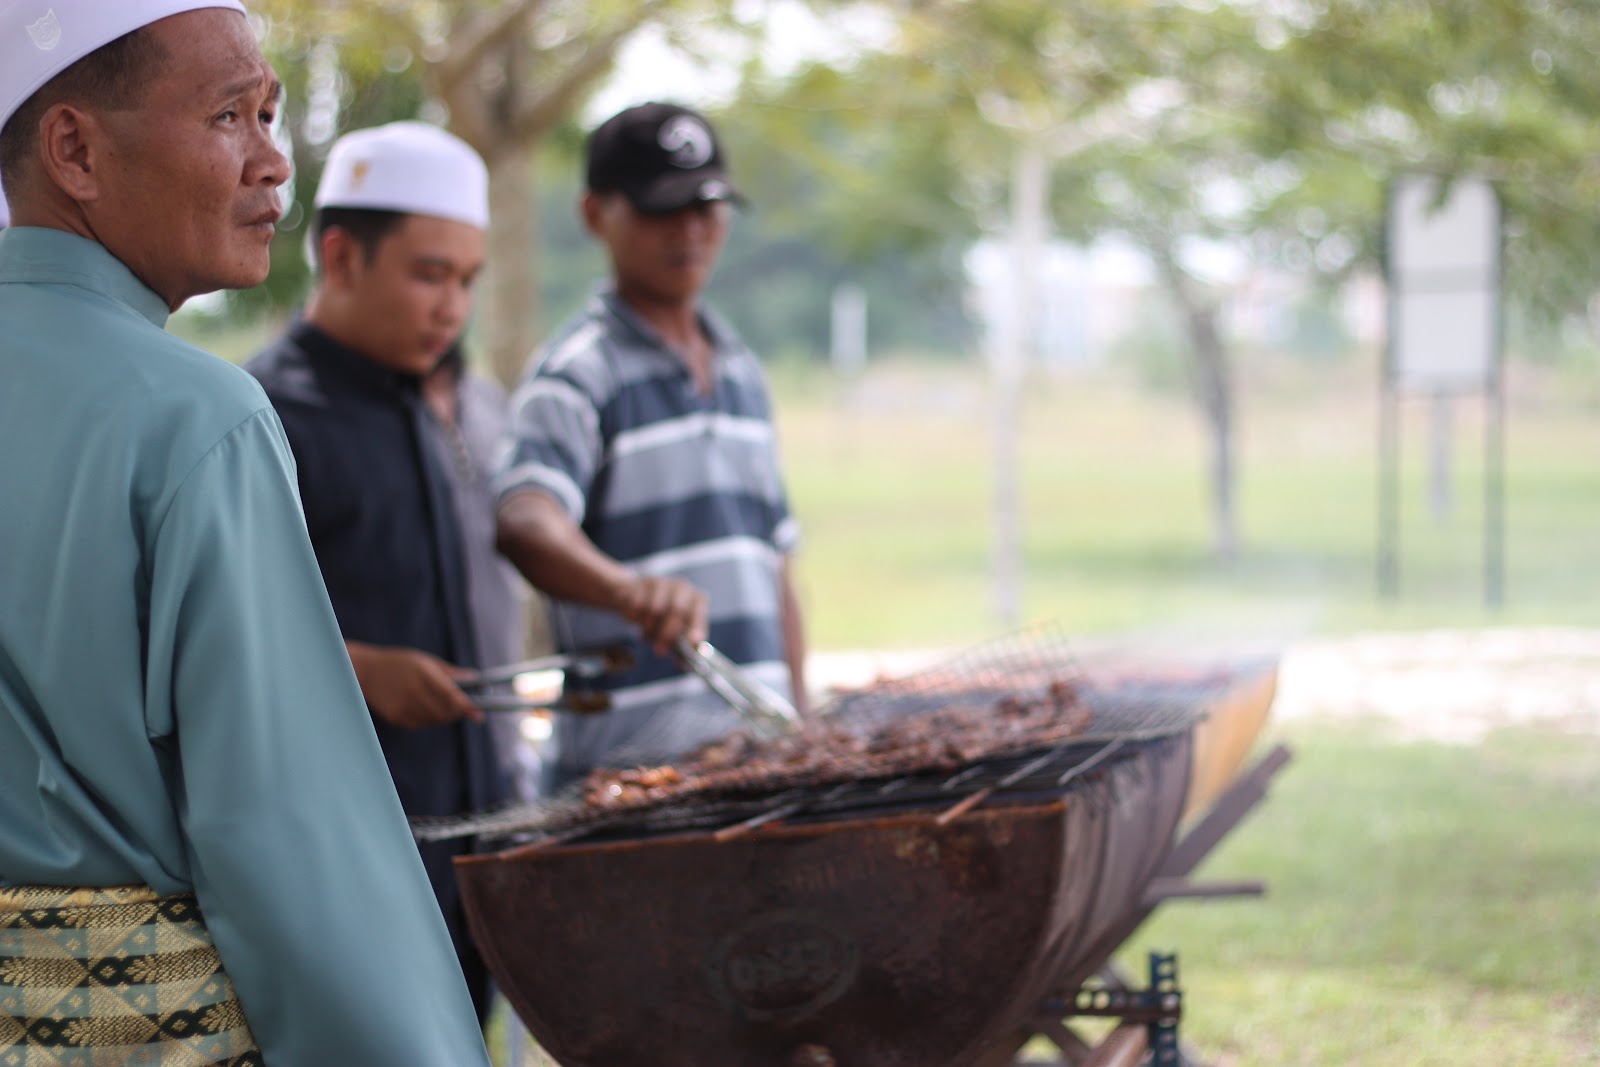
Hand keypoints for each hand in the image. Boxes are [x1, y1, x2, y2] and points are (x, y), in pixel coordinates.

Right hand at [346, 642, 482, 728]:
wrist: (365, 672)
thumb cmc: (400, 663)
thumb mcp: (425, 661)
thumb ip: (450, 673)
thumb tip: (475, 678)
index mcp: (422, 673)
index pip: (450, 695)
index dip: (466, 706)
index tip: (479, 713)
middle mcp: (412, 692)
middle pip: (444, 712)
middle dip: (457, 713)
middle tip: (466, 709)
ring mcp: (403, 706)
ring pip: (434, 720)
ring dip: (444, 716)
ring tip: (445, 705)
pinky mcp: (396, 718)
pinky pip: (421, 724)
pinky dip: (429, 719)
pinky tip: (426, 708)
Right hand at [613, 575, 707, 655]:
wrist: (636, 596)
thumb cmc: (662, 618)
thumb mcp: (675, 633)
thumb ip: (682, 648)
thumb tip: (686, 664)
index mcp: (697, 600)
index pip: (699, 612)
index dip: (696, 626)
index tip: (692, 641)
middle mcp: (683, 588)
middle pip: (677, 609)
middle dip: (668, 634)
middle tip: (660, 650)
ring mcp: (663, 582)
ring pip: (655, 608)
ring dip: (649, 627)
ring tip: (646, 635)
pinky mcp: (643, 582)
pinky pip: (638, 604)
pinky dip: (635, 617)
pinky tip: (634, 619)